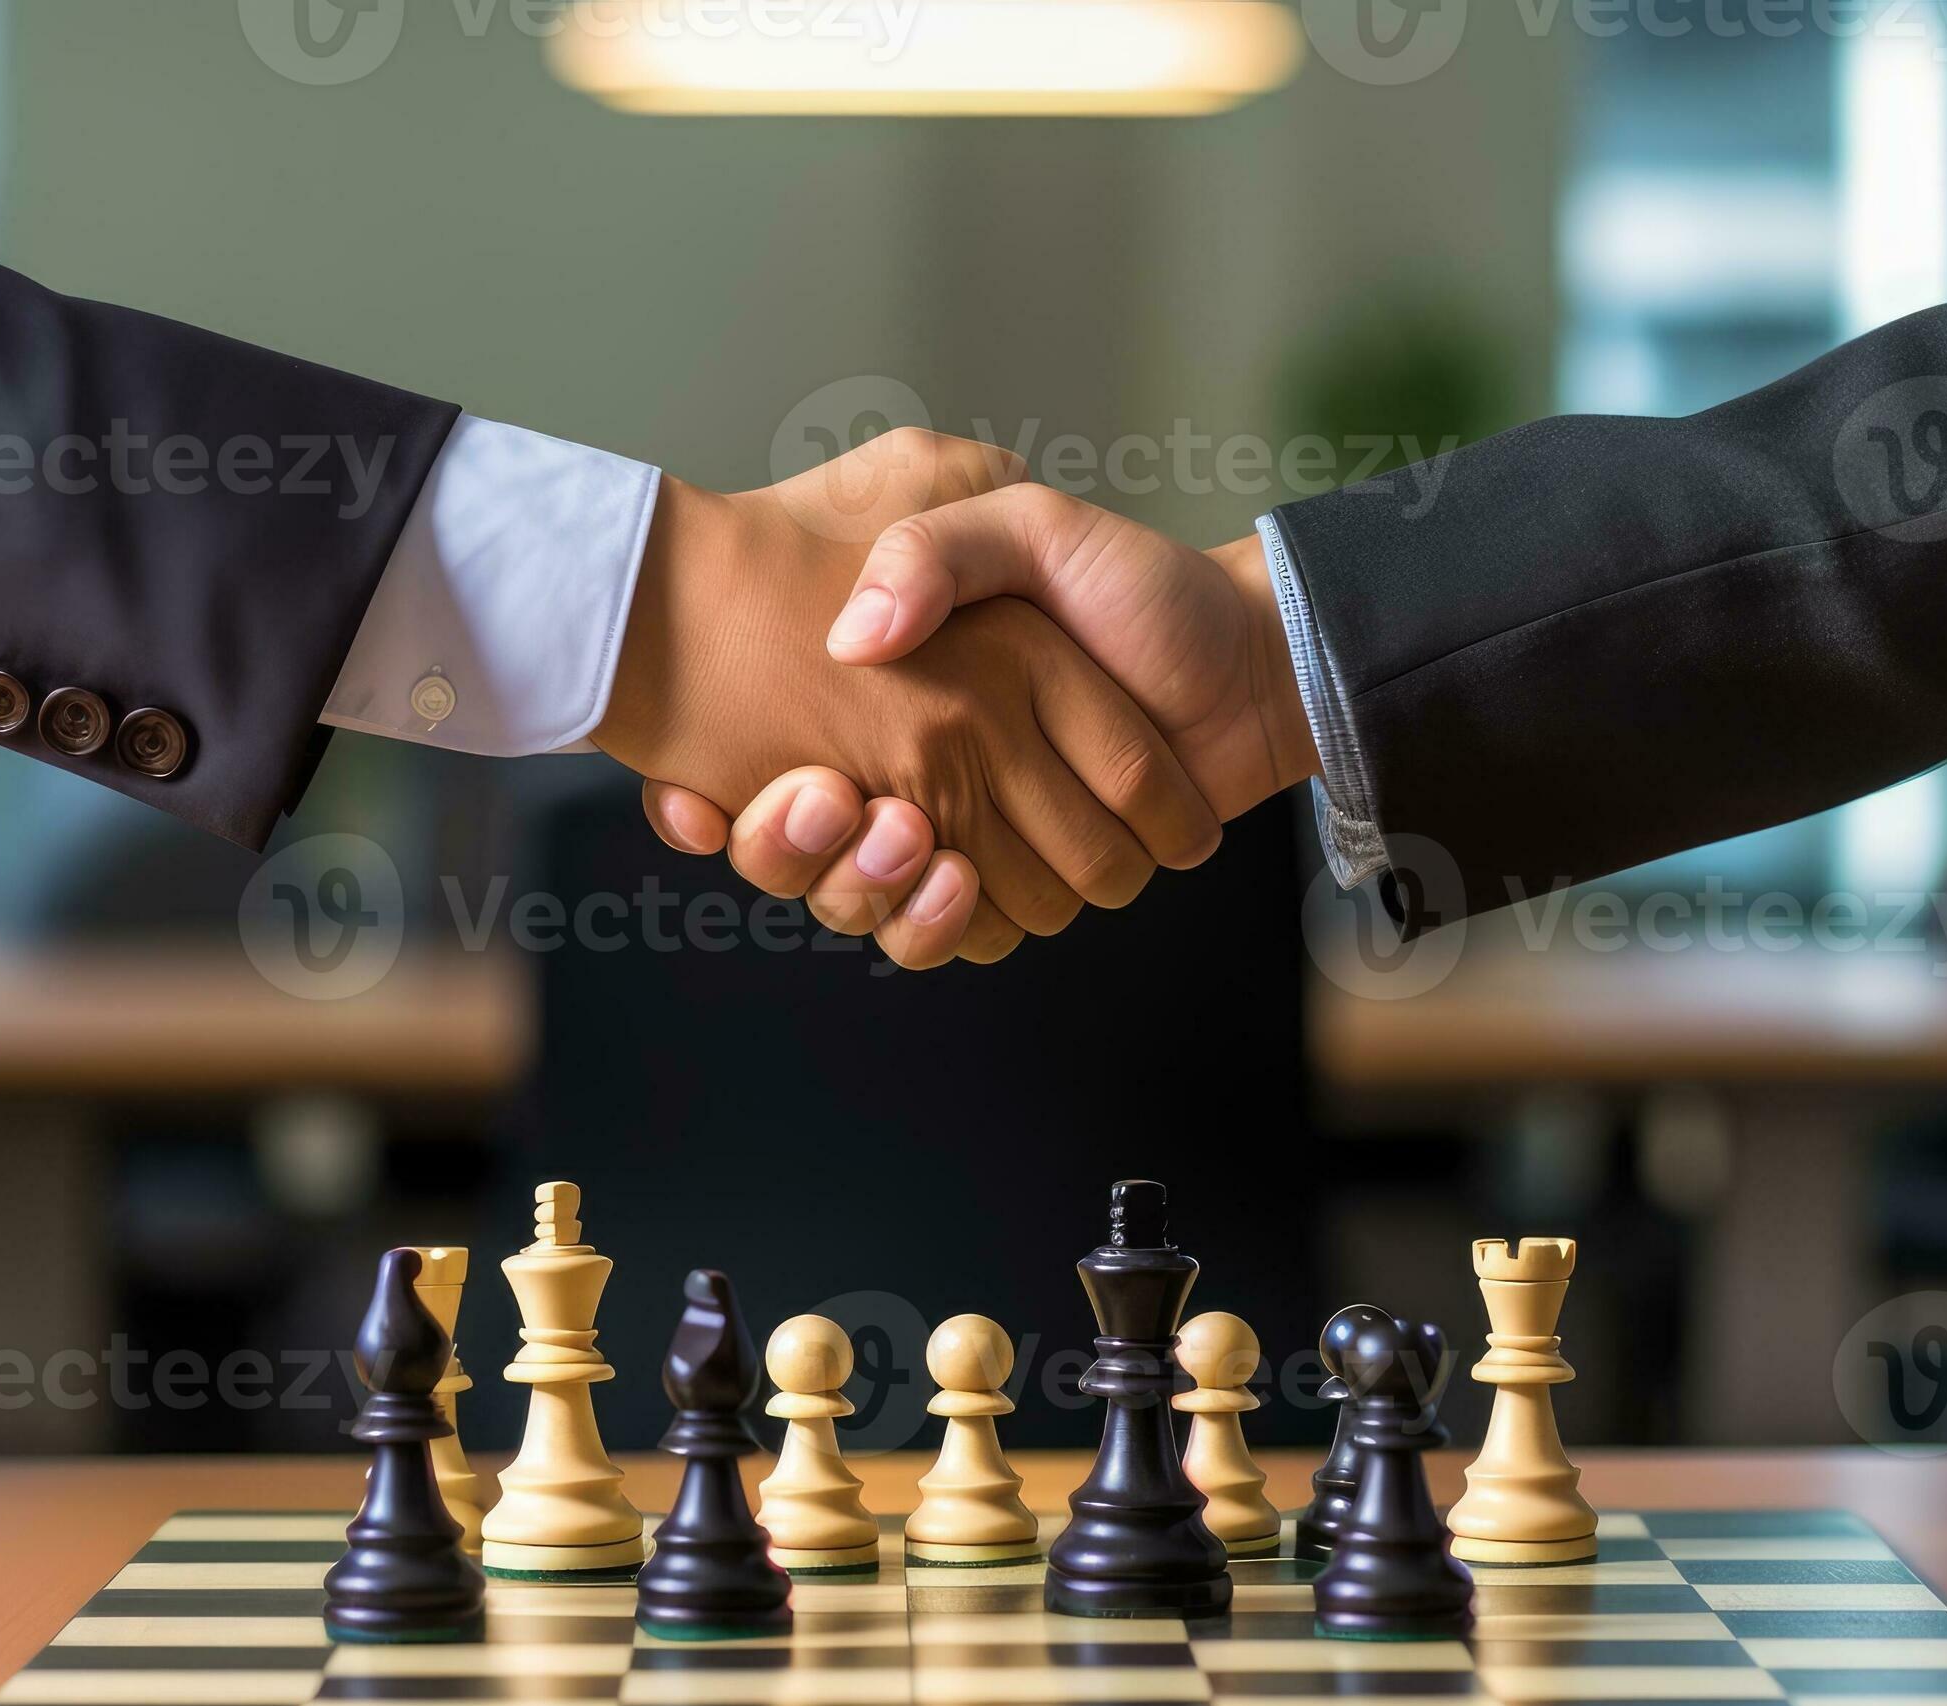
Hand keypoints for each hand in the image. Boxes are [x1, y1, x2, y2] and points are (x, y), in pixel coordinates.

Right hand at [597, 432, 1221, 968]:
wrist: (1245, 670)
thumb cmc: (1138, 589)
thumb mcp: (1028, 526)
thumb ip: (938, 549)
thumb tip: (854, 634)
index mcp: (887, 687)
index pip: (757, 754)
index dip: (715, 787)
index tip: (701, 798)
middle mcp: (906, 765)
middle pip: (795, 848)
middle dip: (790, 846)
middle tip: (826, 801)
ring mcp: (957, 834)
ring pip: (862, 902)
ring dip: (867, 887)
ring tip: (908, 839)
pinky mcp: (1012, 890)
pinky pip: (946, 937)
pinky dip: (939, 927)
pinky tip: (955, 883)